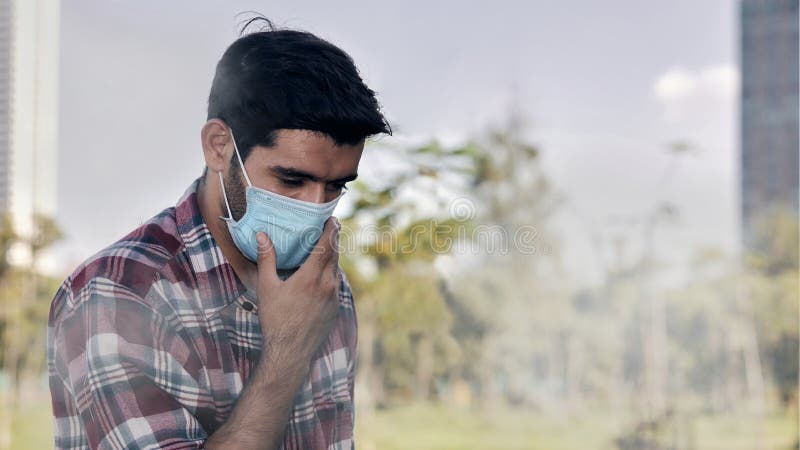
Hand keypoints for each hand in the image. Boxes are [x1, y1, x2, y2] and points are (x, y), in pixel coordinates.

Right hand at [254, 217, 340, 363]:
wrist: (290, 353)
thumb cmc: (275, 320)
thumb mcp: (267, 288)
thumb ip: (267, 259)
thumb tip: (262, 236)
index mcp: (311, 277)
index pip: (326, 246)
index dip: (330, 231)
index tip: (333, 219)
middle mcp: (327, 285)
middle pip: (334, 255)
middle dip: (334, 240)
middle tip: (332, 227)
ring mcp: (334, 298)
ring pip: (336, 270)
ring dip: (333, 257)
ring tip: (327, 248)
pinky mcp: (335, 309)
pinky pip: (336, 285)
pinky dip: (332, 274)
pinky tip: (324, 275)